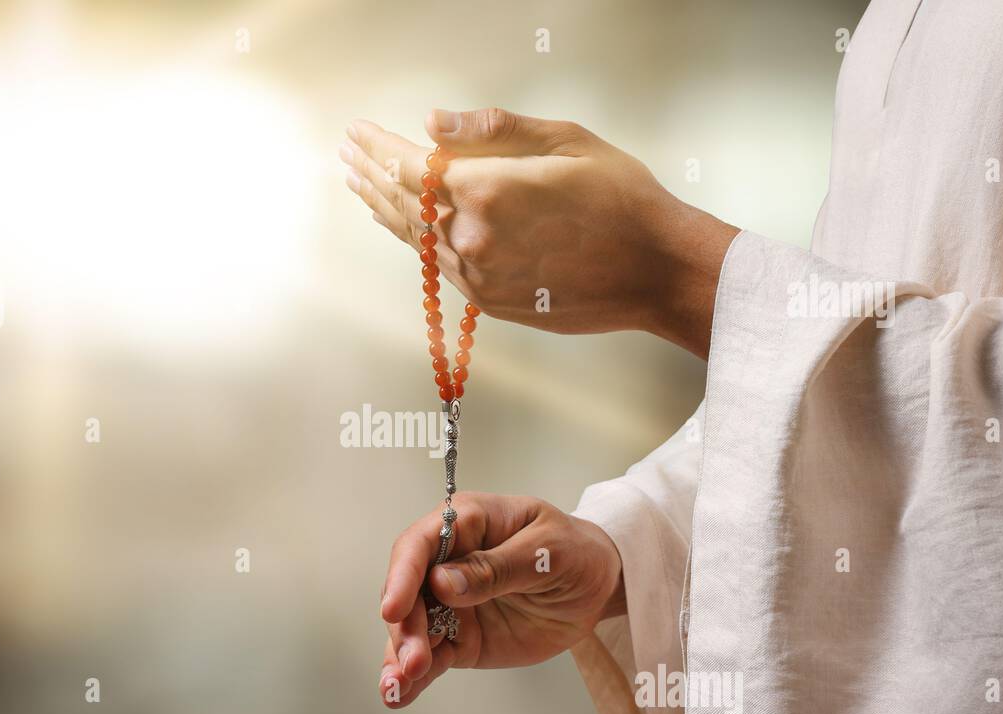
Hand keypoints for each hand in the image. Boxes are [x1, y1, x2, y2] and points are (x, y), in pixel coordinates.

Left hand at [340, 107, 738, 358]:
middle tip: (346, 153)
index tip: (357, 131)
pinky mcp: (492, 301)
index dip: (378, 148)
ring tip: (361, 184)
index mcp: (488, 191)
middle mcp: (473, 238)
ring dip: (385, 208)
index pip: (410, 167)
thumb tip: (433, 123)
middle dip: (370, 174)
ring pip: (417, 239)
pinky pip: (440, 266)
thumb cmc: (622, 198)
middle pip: (403, 204)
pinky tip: (404, 226)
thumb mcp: (565, 141)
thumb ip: (492, 130)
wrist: (656, 269)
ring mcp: (480, 276)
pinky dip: (416, 241)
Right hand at [377, 492, 624, 707]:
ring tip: (398, 685)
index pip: (421, 545)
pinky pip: (432, 656)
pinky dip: (412, 678)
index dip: (403, 575)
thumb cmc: (575, 552)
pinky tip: (398, 695)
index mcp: (467, 524)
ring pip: (413, 629)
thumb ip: (497, 567)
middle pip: (409, 592)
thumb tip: (442, 582)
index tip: (394, 608)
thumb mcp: (548, 551)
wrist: (597, 587)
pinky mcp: (460, 638)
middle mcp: (447, 562)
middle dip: (405, 627)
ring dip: (400, 656)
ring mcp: (450, 603)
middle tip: (413, 660)